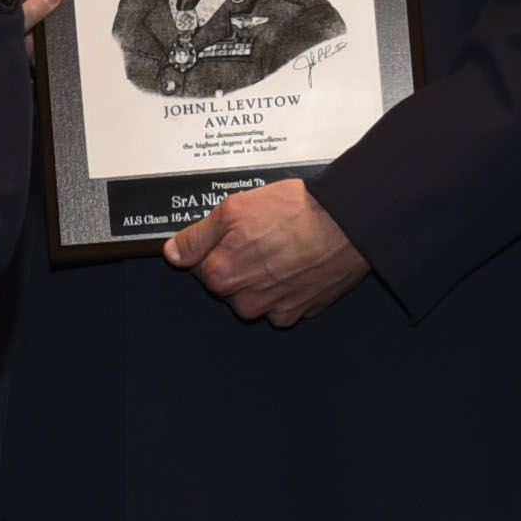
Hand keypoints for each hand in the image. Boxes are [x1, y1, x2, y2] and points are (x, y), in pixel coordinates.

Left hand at [164, 177, 369, 325]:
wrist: (347, 221)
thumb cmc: (295, 211)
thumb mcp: (233, 209)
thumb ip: (197, 236)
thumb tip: (173, 253)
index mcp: (222, 274)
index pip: (199, 267)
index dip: (215, 247)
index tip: (233, 235)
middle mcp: (245, 300)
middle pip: (227, 285)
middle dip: (237, 263)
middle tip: (262, 238)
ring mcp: (274, 309)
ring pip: (254, 297)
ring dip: (261, 279)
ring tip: (282, 249)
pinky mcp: (301, 311)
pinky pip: (283, 305)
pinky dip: (287, 289)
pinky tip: (298, 265)